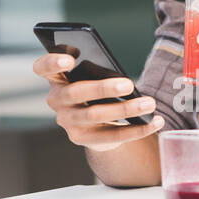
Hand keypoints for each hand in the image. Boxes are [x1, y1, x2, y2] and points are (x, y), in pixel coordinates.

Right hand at [33, 53, 164, 150]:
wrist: (95, 124)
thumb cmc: (95, 91)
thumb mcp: (91, 77)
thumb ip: (96, 71)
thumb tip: (119, 76)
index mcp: (55, 78)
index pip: (42, 68)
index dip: (52, 63)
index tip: (70, 59)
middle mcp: (56, 100)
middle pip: (76, 93)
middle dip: (103, 89)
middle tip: (129, 84)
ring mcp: (67, 121)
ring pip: (96, 115)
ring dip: (126, 109)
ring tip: (149, 103)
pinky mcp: (83, 139)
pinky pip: (113, 136)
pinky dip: (138, 129)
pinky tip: (156, 122)